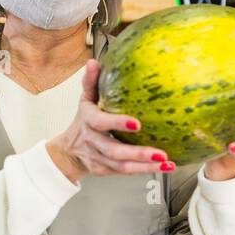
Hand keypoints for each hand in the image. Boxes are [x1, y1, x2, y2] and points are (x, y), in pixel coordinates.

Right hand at [45, 59, 173, 181]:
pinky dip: (145, 170)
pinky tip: (164, 166)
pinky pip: (126, 172)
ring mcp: (99, 159)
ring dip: (145, 166)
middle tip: (160, 153)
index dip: (117, 123)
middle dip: (137, 153)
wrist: (69, 152)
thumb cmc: (83, 122)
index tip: (137, 123)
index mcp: (88, 121)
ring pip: (122, 166)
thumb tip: (94, 62)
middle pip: (114, 151)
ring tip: (166, 162)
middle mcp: (93, 142)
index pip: (100, 122)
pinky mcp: (105, 170)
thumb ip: (91, 82)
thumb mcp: (85, 100)